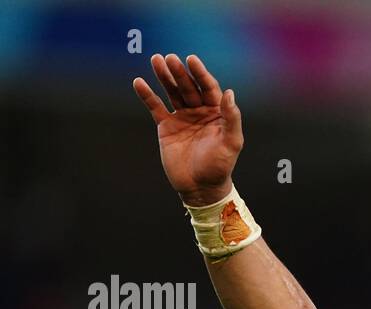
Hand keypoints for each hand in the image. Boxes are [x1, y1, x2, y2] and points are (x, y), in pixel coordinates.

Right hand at [132, 54, 241, 206]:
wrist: (201, 188)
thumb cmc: (220, 167)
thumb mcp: (231, 143)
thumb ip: (232, 118)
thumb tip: (229, 93)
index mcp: (217, 113)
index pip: (208, 88)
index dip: (200, 73)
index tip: (191, 60)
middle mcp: (199, 112)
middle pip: (188, 87)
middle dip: (179, 73)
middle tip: (169, 58)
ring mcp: (182, 118)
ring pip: (172, 93)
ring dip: (164, 77)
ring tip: (156, 60)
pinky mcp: (166, 127)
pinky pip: (156, 107)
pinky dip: (147, 95)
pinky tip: (139, 82)